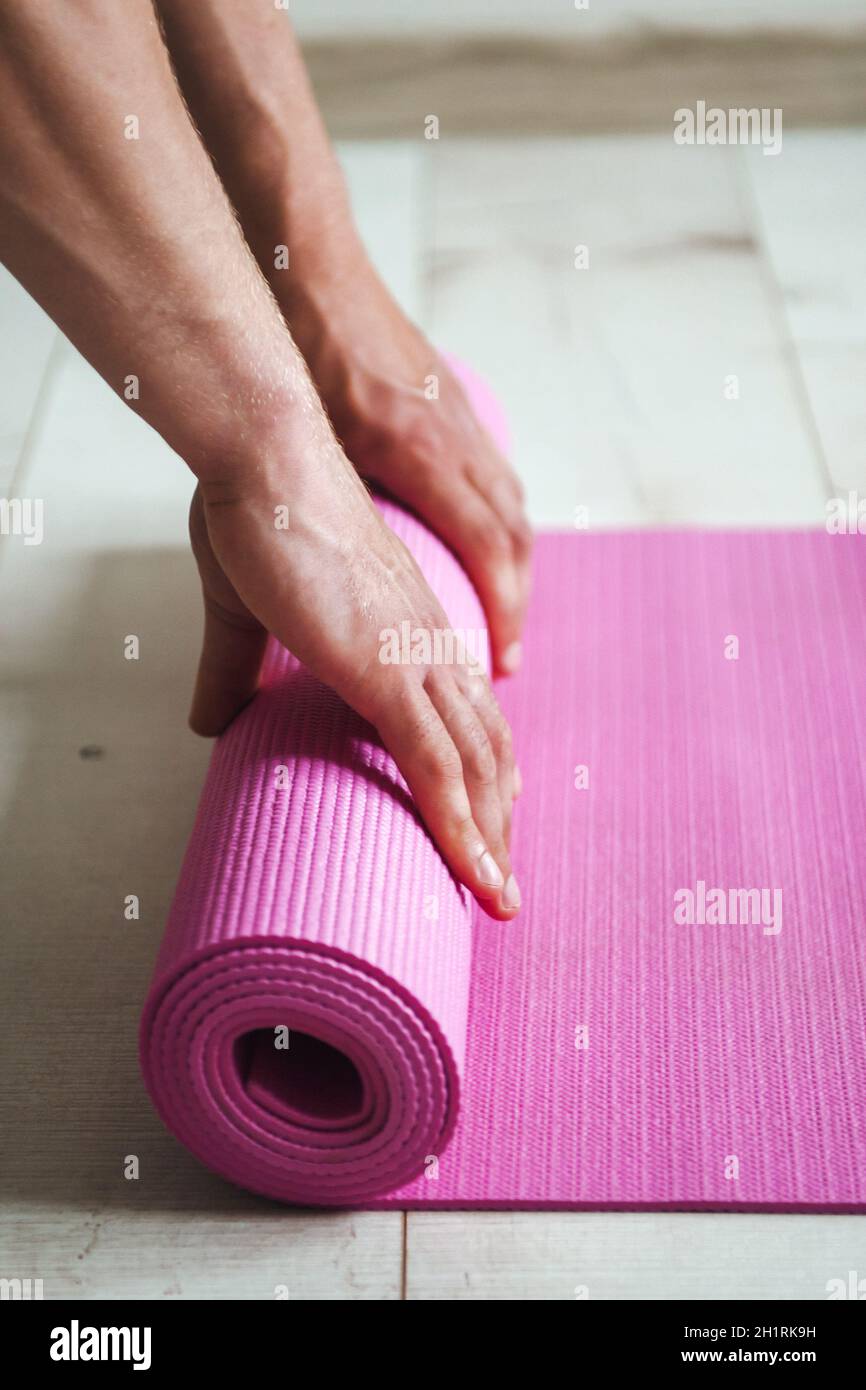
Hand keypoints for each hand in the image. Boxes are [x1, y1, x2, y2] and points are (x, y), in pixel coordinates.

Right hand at [187, 432, 521, 918]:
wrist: (269, 465)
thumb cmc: (261, 521)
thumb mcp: (245, 615)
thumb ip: (235, 672)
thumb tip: (212, 724)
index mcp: (410, 631)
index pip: (463, 715)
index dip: (479, 771)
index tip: (484, 821)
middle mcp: (430, 648)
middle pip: (486, 750)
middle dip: (497, 820)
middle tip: (499, 880)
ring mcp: (416, 663)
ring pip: (477, 768)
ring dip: (491, 837)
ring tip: (496, 895)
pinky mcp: (388, 674)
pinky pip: (437, 765)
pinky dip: (460, 824)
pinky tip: (474, 871)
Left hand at [286, 261, 532, 676]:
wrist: (309, 263)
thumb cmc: (299, 347)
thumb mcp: (306, 437)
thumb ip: (323, 501)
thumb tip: (310, 574)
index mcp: (420, 450)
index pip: (487, 546)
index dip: (502, 608)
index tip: (501, 659)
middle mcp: (456, 433)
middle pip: (512, 533)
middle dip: (516, 601)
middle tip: (507, 655)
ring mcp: (461, 413)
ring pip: (510, 502)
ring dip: (514, 564)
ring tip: (504, 611)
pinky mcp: (453, 398)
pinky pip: (496, 471)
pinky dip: (501, 519)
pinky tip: (485, 541)